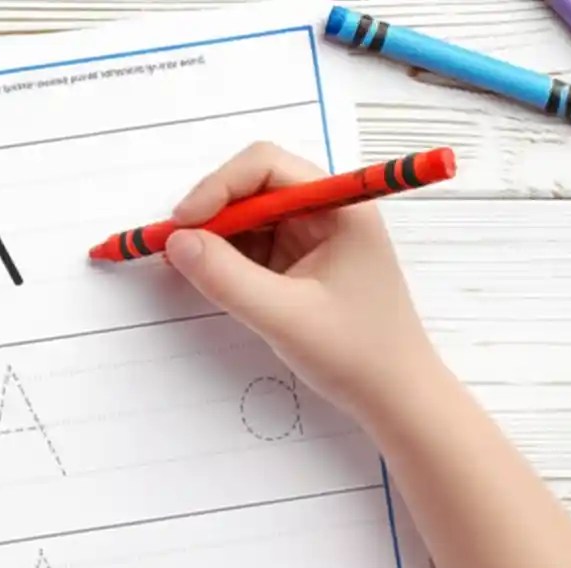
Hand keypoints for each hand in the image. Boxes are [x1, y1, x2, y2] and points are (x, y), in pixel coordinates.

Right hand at [166, 142, 441, 421]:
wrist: (397, 398)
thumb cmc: (358, 355)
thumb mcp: (284, 317)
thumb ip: (226, 278)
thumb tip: (177, 243)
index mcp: (340, 207)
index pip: (266, 167)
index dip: (218, 187)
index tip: (184, 223)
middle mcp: (328, 212)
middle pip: (254, 187)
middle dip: (212, 212)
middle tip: (174, 245)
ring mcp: (315, 238)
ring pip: (251, 217)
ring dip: (216, 236)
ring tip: (185, 265)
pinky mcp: (303, 263)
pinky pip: (256, 246)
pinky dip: (227, 258)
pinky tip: (208, 277)